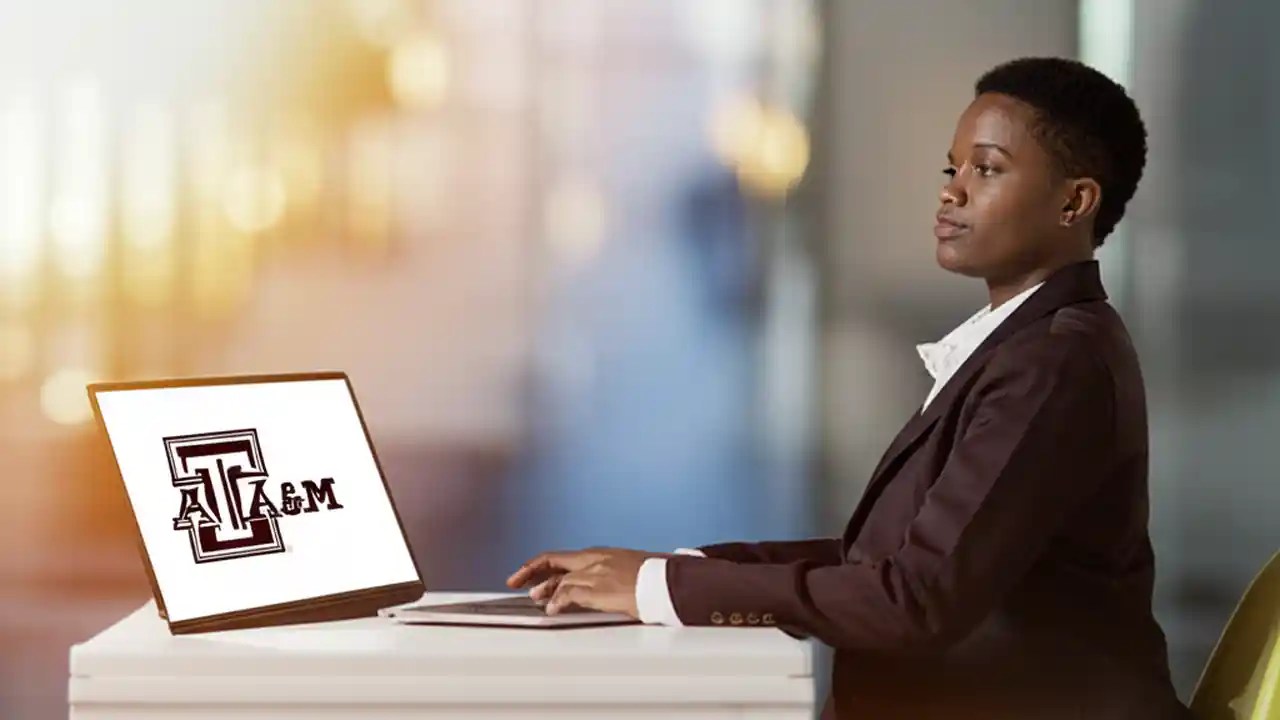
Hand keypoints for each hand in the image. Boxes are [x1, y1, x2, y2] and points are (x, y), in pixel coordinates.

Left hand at [505, 547, 669, 617]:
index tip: (532, 571)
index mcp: (601, 554)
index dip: (544, 563)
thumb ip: (610, 574)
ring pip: (557, 578)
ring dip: (543, 589)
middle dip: (529, 569)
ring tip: (535, 598)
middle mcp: (594, 559)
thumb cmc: (655, 577)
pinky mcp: (596, 588)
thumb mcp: (629, 569)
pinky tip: (552, 609)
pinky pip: (567, 593)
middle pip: (552, 559)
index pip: (564, 556)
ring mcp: (593, 573)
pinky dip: (557, 601)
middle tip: (515, 580)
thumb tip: (606, 585)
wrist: (666, 581)